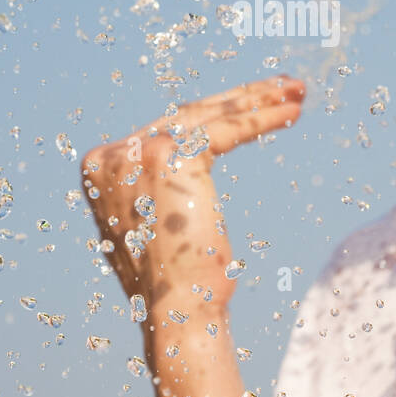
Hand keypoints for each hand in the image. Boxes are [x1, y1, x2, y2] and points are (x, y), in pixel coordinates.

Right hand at [80, 76, 305, 314]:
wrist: (179, 310)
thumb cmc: (179, 281)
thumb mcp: (158, 222)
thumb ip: (158, 188)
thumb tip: (185, 168)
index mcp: (99, 167)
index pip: (165, 126)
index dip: (211, 111)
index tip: (248, 100)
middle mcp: (110, 155)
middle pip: (188, 114)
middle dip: (239, 98)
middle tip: (282, 86)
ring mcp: (135, 152)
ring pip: (209, 115)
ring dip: (257, 100)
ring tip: (296, 91)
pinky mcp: (170, 155)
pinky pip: (226, 127)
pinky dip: (262, 117)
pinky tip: (291, 111)